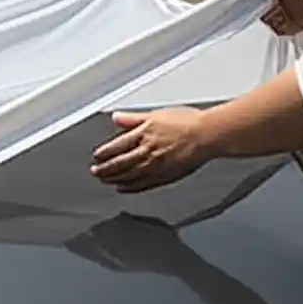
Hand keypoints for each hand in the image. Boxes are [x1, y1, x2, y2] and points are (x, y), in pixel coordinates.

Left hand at [90, 108, 213, 192]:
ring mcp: (155, 166)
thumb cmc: (187, 123)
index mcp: (143, 135)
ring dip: (113, 179)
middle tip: (95, 172)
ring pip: (128, 175)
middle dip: (104, 169)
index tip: (96, 156)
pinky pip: (143, 184)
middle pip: (119, 163)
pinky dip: (130, 187)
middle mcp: (146, 152)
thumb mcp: (156, 114)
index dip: (103, 153)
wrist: (207, 136)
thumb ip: (133, 118)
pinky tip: (123, 188)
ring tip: (105, 180)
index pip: (116, 147)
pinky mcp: (165, 176)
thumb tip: (116, 118)